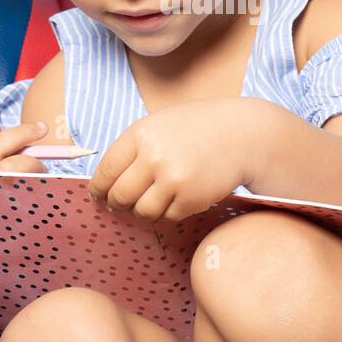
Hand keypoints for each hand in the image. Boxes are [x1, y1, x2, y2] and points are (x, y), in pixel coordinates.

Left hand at [88, 98, 261, 221]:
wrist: (242, 134)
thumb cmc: (198, 128)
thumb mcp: (160, 124)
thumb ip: (133, 149)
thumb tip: (106, 184)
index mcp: (141, 134)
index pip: (106, 171)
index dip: (99, 188)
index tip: (99, 196)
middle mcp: (154, 157)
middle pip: (120, 196)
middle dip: (118, 204)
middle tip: (122, 204)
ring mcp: (174, 179)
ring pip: (142, 211)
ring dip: (143, 210)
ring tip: (154, 199)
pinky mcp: (192, 199)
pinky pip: (167, 217)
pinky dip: (169, 212)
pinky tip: (179, 196)